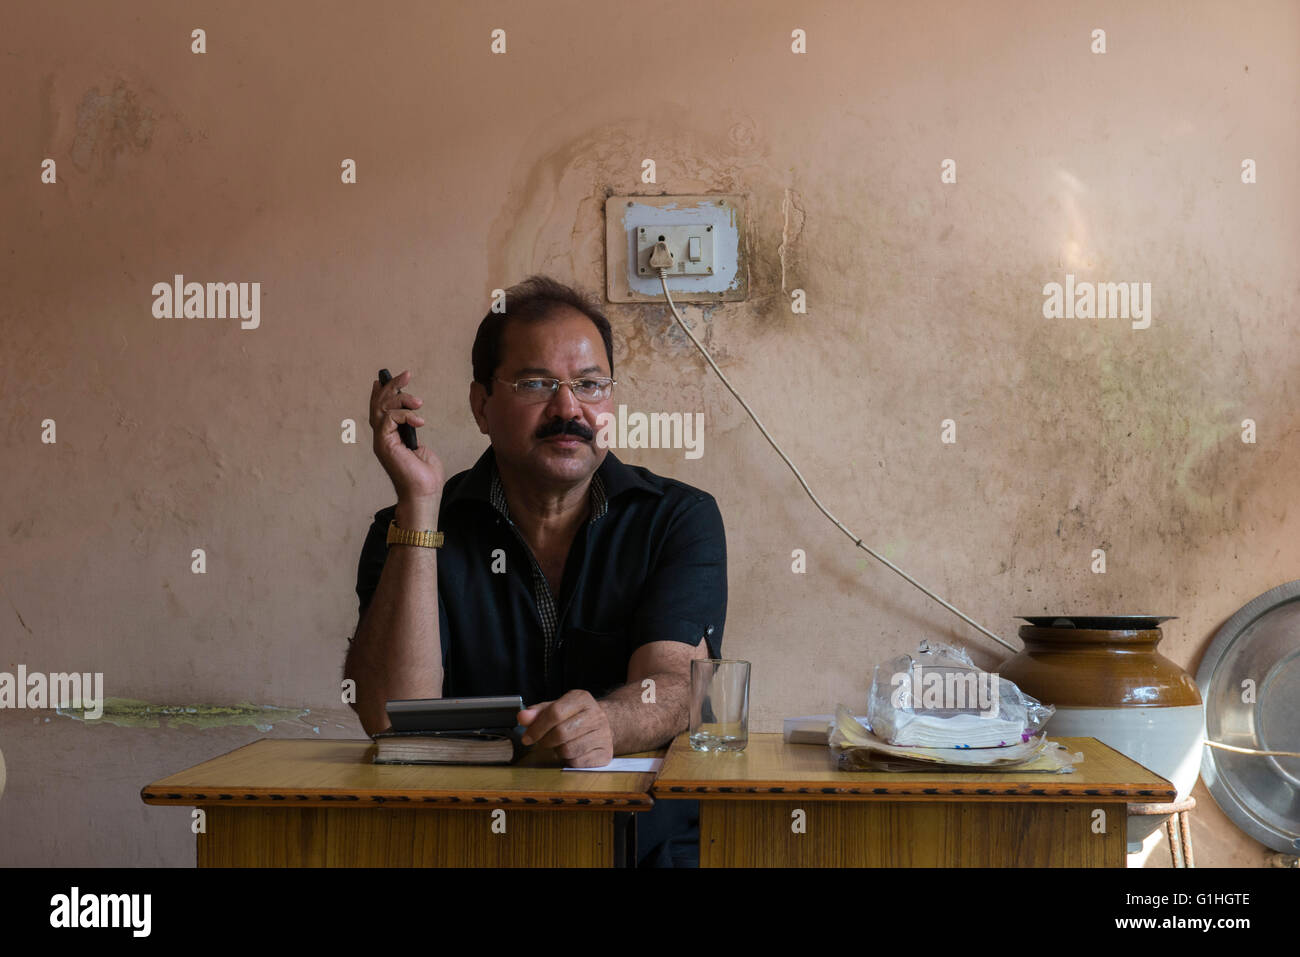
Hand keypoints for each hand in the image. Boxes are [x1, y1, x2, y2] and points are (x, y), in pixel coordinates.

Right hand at [369, 370, 444, 506]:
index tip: (393, 377)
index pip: (380, 410)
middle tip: (406, 374)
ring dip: (401, 398)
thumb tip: (413, 422)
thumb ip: (412, 432)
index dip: (383, 392)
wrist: (424, 493)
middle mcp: (382, 438)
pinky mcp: (385, 444)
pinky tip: (419, 420)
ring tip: (419, 401)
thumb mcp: (421, 447)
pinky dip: (405, 414)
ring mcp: (381, 441)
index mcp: (389, 438)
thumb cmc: (425, 476)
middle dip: (391, 386)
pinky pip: (390, 417)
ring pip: (383, 408)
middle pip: (379, 404)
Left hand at [518, 690, 613, 767]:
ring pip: (569, 750)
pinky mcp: (605, 754)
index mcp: (581, 699)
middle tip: (543, 742)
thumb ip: (537, 713)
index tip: (527, 738)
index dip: (537, 727)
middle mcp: (596, 715)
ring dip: (558, 751)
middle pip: (561, 733)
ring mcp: (603, 735)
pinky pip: (578, 763)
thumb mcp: (556, 708)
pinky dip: (569, 761)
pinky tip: (571, 753)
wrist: (606, 725)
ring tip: (560, 746)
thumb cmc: (574, 717)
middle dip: (546, 741)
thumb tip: (522, 717)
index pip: (555, 712)